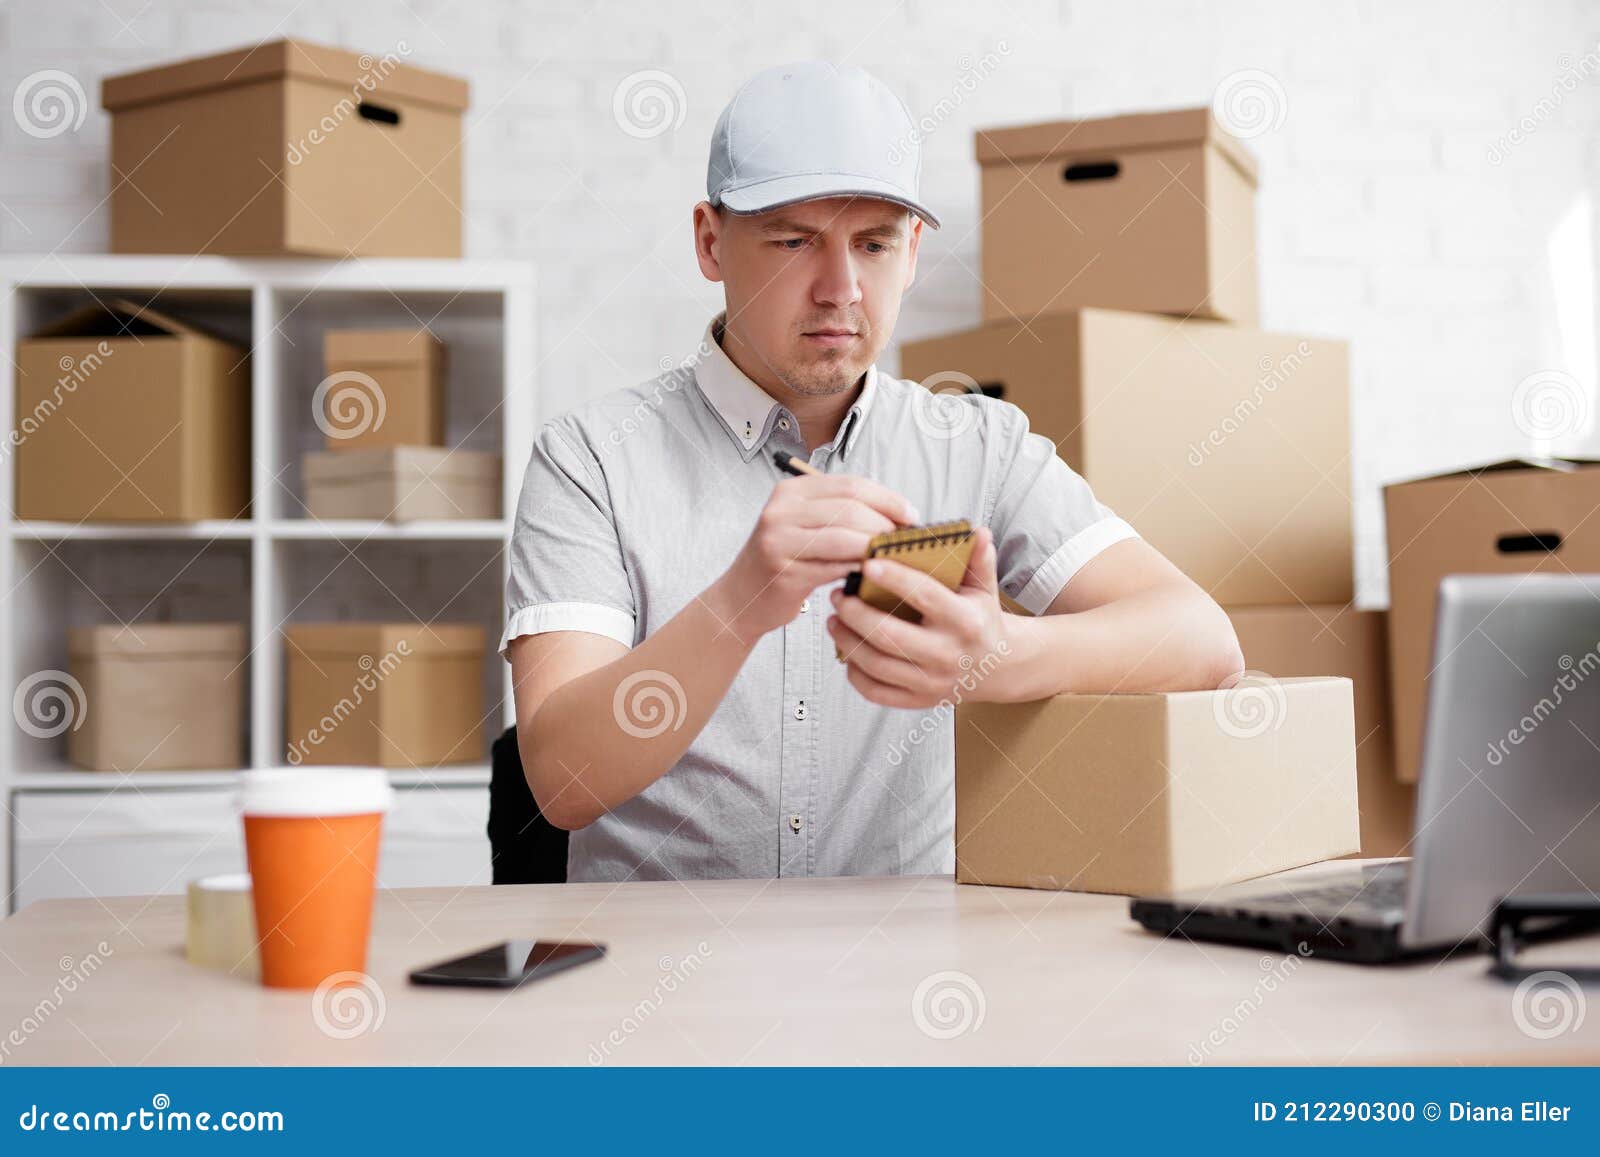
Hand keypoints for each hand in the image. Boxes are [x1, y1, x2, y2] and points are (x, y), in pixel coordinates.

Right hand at [708, 473, 918, 642]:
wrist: (741, 598)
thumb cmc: (782, 563)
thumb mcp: (804, 527)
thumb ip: (840, 515)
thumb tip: (896, 515)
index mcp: (791, 492)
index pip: (851, 485)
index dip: (887, 498)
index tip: (910, 515)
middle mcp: (781, 510)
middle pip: (850, 507)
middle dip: (885, 523)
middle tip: (903, 541)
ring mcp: (779, 539)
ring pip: (844, 535)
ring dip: (874, 547)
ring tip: (891, 558)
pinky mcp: (784, 570)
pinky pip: (834, 566)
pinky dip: (857, 569)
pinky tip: (869, 574)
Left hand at [827, 526, 1011, 708]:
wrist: (996, 668)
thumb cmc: (981, 620)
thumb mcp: (985, 588)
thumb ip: (979, 559)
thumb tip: (977, 532)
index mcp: (965, 621)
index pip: (926, 596)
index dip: (894, 579)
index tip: (867, 564)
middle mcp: (948, 654)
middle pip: (890, 635)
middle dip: (855, 614)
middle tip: (838, 595)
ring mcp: (932, 682)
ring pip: (877, 665)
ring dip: (847, 641)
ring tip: (833, 620)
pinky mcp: (919, 700)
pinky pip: (877, 692)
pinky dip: (854, 673)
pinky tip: (847, 652)